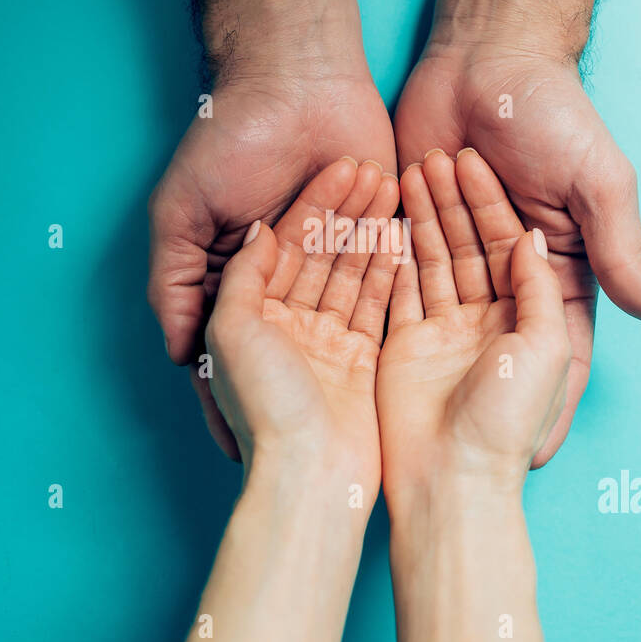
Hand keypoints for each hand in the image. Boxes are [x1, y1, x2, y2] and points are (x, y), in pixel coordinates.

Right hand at [149, 65, 396, 457]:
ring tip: (360, 369)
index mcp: (232, 279)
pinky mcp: (371, 233)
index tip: (255, 454)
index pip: (235, 354)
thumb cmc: (229, 141)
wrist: (294, 76)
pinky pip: (381, 275)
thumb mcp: (180, 215)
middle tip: (328, 435)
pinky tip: (395, 333)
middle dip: (312, 383)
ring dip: (350, 336)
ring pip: (342, 306)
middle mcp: (283, 277)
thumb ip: (175, 283)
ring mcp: (329, 258)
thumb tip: (177, 354)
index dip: (243, 403)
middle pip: (296, 340)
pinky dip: (386, 294)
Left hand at [203, 158, 399, 492]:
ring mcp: (326, 342)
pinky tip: (406, 234)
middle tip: (379, 170)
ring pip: (350, 273)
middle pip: (321, 254)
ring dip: (372, 232)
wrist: (311, 475)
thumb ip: (243, 275)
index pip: (286, 245)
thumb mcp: (234, 330)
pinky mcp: (360, 360)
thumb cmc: (266, 406)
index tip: (343, 166)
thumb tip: (261, 231)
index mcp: (251, 316)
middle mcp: (287, 325)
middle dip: (349, 212)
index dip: (314, 203)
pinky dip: (389, 269)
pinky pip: (375, 304)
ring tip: (398, 190)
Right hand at [376, 148, 571, 499]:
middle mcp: (491, 322)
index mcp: (533, 319)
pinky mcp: (407, 348)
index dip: (495, 200)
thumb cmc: (508, 419)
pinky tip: (384, 214)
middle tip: (432, 153)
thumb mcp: (544, 343)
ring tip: (406, 169)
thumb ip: (541, 286)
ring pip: (436, 260)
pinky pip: (401, 290)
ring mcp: (447, 334)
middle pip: (472, 246)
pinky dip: (394, 253)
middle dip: (453, 201)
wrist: (450, 483)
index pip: (514, 245)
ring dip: (424, 217)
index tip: (476, 155)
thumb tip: (531, 238)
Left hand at [395, 45, 640, 465]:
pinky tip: (375, 359)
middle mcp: (506, 268)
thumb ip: (623, 252)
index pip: (557, 351)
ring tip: (406, 416)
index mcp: (558, 266)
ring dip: (430, 355)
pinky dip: (392, 308)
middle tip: (456, 461)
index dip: (549, 405)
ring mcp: (455, 252)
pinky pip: (401, 277)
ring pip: (442, 315)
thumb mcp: (597, 184)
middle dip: (478, 399)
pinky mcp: (411, 228)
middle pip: (494, 346)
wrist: (482, 54)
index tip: (530, 461)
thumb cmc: (553, 114)